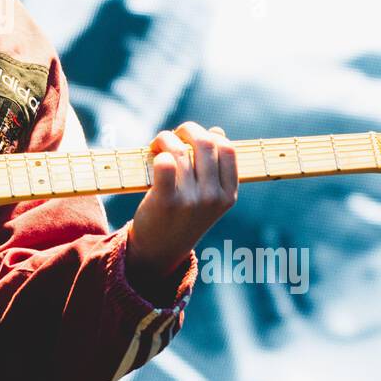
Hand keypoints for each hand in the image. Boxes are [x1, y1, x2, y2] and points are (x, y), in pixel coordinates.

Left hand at [126, 122, 237, 284]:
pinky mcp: (166, 202)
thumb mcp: (208, 197)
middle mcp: (213, 197)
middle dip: (186, 130)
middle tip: (172, 136)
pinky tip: (152, 156)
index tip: (192, 138)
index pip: (228, 149)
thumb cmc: (183, 215)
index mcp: (228, 194)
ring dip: (164, 139)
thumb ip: (215, 168)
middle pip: (205, 143)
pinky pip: (165, 164)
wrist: (159, 250)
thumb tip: (217, 132)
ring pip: (181, 150)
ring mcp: (191, 200)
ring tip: (156, 145)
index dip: (209, 135)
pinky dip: (158, 153)